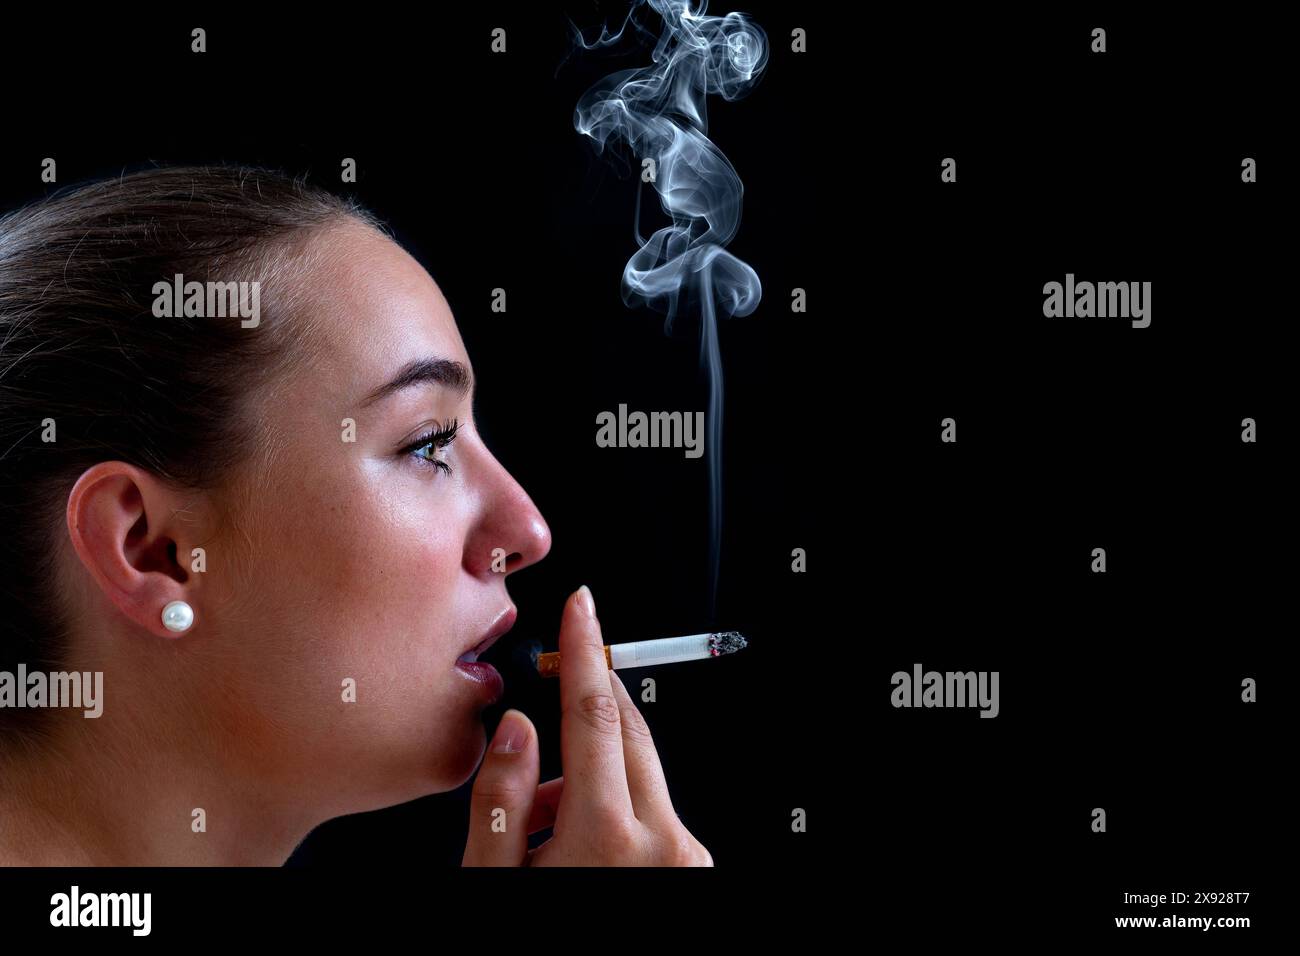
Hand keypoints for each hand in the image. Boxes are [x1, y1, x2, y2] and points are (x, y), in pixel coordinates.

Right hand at [462, 586, 712, 865]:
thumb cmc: (529, 940)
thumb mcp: (491, 882)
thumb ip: (499, 802)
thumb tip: (516, 729)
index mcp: (605, 837)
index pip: (594, 714)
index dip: (583, 652)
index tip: (582, 607)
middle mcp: (660, 841)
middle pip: (627, 733)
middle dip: (586, 705)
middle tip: (548, 704)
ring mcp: (684, 857)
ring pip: (641, 773)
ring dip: (595, 771)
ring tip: (542, 821)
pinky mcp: (693, 866)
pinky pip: (656, 812)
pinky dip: (618, 809)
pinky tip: (579, 845)